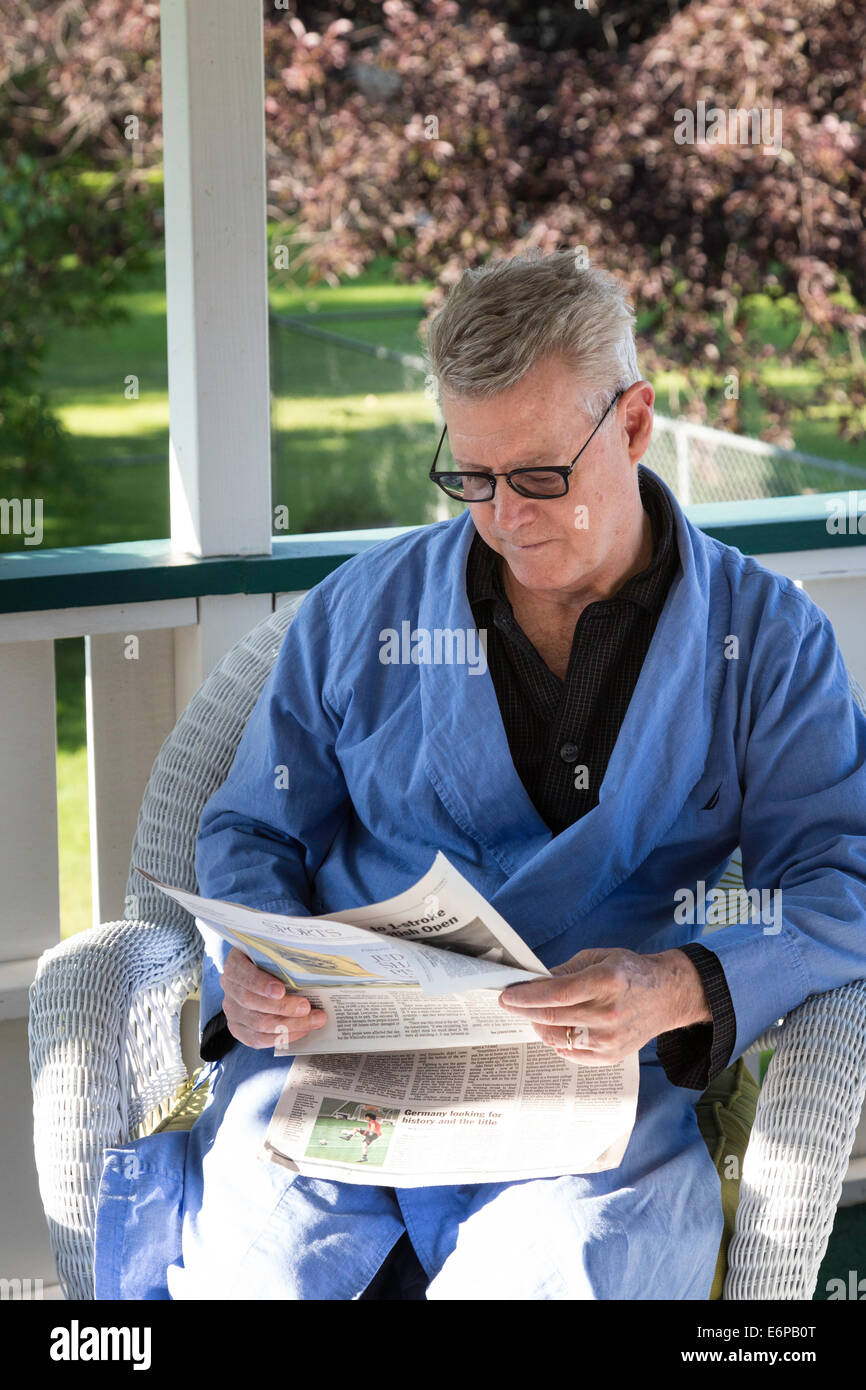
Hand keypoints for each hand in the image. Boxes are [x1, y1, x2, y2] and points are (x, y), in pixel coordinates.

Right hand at [220, 947, 326, 1049]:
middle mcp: (229, 988)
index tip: (281, 990)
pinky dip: (282, 1037)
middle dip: (283, 1007)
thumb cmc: (270, 960)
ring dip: (289, 1025)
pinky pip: (257, 1040)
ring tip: (313, 1020)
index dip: (261, 985)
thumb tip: (312, 966)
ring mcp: (232, 1010)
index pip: (244, 976)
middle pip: (251, 1003)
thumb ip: (285, 958)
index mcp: (235, 965)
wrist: (257, 971)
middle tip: (307, 1007)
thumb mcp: (273, 952)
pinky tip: (301, 1031)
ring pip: (257, 1025)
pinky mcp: (238, 1028)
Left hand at [497, 947, 710, 1064]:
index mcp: (607, 981)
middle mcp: (609, 1013)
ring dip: (537, 1026)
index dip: (527, 995)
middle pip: (552, 1017)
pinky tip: (553, 1029)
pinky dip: (556, 1041)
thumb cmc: (629, 971)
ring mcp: (610, 1039)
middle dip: (523, 1010)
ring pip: (557, 1038)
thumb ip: (565, 971)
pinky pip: (571, 1053)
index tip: (506, 995)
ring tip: (532, 1014)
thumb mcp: (599, 958)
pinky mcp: (611, 1056)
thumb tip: (533, 983)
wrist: (667, 996)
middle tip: (508, 1003)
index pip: (556, 993)